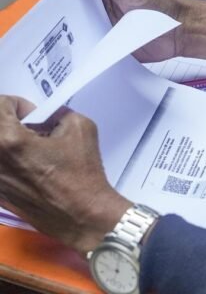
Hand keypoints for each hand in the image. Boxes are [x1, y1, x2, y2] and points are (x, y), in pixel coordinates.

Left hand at [0, 96, 130, 253]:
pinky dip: (10, 164)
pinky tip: (30, 171)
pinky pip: (0, 170)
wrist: (83, 215)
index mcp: (9, 140)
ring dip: (9, 145)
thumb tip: (46, 117)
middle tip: (29, 131)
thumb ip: (59, 113)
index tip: (36, 118)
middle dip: (9, 124)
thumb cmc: (83, 172)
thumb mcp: (81, 127)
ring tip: (31, 153)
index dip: (19, 105)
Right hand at [55, 0, 182, 61]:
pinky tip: (74, 50)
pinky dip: (79, 46)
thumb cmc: (160, 4)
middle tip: (58, 17)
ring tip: (60, 35)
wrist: (178, 32)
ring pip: (72, 22)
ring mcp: (98, 20)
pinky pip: (86, 42)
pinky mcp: (103, 40)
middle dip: (59, 7)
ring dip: (66, 28)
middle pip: (66, 0)